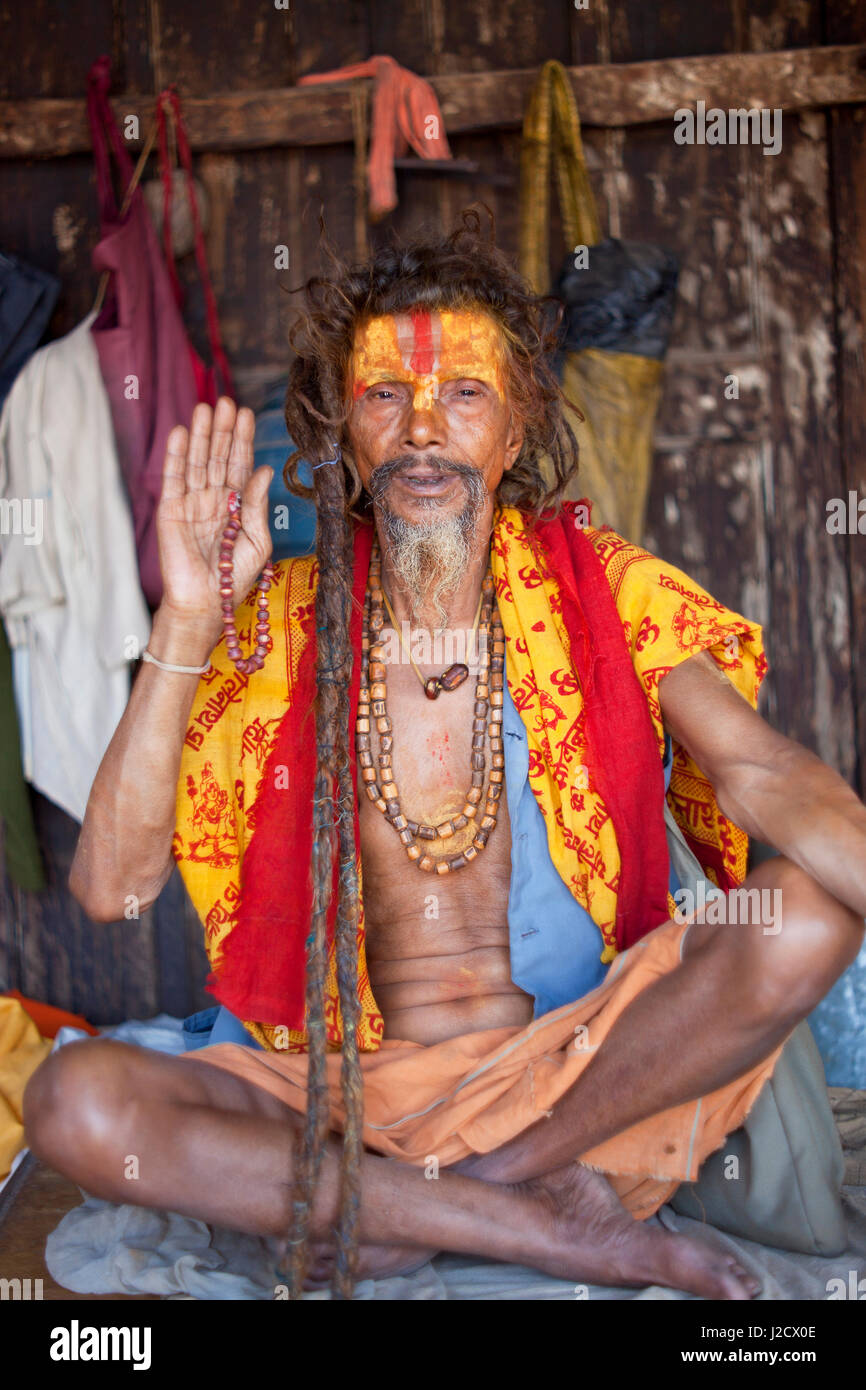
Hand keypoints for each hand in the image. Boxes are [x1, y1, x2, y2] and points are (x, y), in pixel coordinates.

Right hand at [155, 397, 272, 639]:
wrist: (205, 602)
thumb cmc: (235, 578)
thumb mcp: (257, 540)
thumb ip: (257, 504)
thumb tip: (266, 469)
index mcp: (237, 505)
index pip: (240, 465)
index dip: (242, 440)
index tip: (246, 414)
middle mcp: (214, 499)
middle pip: (218, 456)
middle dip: (222, 430)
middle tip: (226, 401)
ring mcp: (191, 502)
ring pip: (196, 461)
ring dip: (201, 435)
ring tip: (205, 408)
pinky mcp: (171, 510)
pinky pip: (173, 477)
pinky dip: (176, 455)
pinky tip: (181, 433)